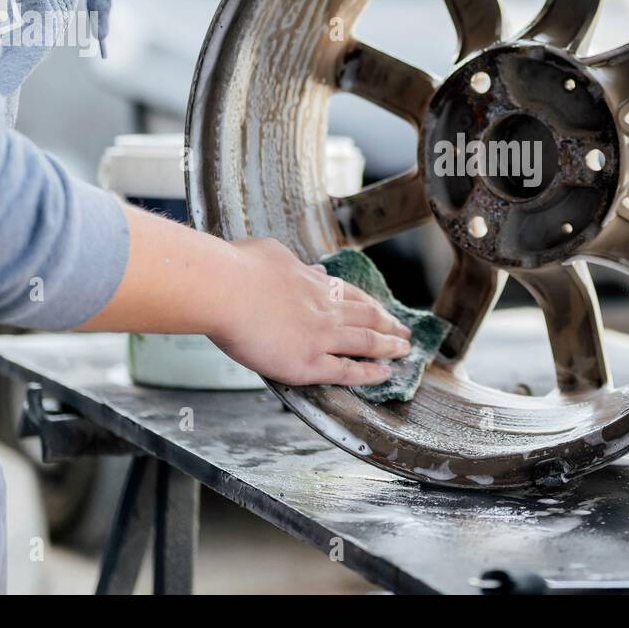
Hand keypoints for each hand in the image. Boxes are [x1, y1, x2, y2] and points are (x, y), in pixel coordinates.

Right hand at [211, 237, 410, 385]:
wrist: (224, 288)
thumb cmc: (237, 268)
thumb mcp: (271, 253)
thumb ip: (293, 264)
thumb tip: (307, 268)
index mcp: (314, 282)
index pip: (351, 294)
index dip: (370, 303)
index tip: (383, 309)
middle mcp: (324, 308)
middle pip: (367, 317)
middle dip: (389, 325)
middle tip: (404, 331)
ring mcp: (320, 336)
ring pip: (366, 342)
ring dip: (389, 347)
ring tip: (404, 351)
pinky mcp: (308, 362)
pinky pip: (347, 370)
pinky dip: (369, 373)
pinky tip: (384, 374)